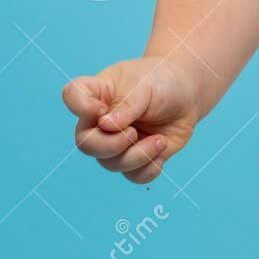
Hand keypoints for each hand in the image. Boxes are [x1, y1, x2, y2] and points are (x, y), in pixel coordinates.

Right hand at [61, 57, 199, 184]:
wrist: (186, 95)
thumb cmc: (161, 82)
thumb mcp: (145, 85)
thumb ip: (126, 105)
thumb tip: (105, 126)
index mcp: (98, 93)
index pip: (72, 96)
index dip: (81, 107)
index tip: (101, 108)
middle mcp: (100, 121)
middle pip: (85, 143)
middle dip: (110, 145)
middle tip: (134, 133)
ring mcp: (117, 142)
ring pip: (110, 164)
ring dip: (137, 156)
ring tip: (159, 140)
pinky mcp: (136, 159)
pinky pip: (134, 176)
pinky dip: (149, 168)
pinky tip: (161, 147)